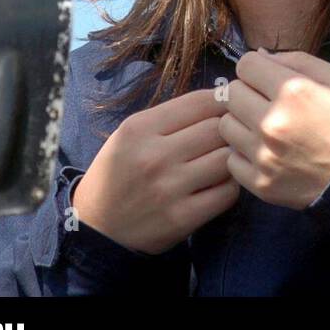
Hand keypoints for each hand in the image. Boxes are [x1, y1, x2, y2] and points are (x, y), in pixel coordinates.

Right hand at [72, 88, 237, 254]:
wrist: (97, 230)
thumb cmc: (119, 174)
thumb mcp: (130, 135)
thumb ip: (172, 116)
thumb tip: (223, 100)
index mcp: (138, 128)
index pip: (201, 101)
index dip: (223, 102)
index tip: (227, 109)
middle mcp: (153, 156)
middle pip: (218, 128)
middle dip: (229, 130)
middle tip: (228, 137)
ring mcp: (168, 189)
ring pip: (227, 158)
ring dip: (231, 158)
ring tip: (223, 160)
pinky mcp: (182, 218)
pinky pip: (228, 192)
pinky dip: (230, 185)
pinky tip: (218, 184)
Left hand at [219, 49, 329, 208]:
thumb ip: (298, 61)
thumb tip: (260, 55)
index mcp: (294, 90)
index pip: (245, 65)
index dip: (259, 69)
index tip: (270, 79)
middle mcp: (272, 122)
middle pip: (231, 93)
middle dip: (249, 93)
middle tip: (269, 104)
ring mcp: (263, 155)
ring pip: (226, 126)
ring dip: (243, 123)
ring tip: (268, 129)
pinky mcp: (259, 184)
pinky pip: (231, 159)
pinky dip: (246, 154)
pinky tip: (269, 153)